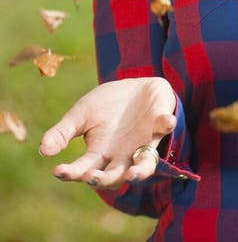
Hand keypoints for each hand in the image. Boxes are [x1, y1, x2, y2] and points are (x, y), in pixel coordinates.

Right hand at [39, 77, 176, 189]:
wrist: (135, 87)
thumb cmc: (106, 105)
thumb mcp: (81, 114)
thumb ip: (63, 132)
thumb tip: (43, 149)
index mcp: (100, 153)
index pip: (84, 169)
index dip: (72, 172)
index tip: (59, 171)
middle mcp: (123, 154)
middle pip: (114, 175)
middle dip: (103, 179)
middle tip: (93, 178)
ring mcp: (143, 142)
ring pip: (144, 164)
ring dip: (140, 170)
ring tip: (132, 173)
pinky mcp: (160, 124)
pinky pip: (165, 127)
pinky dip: (166, 124)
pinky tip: (165, 121)